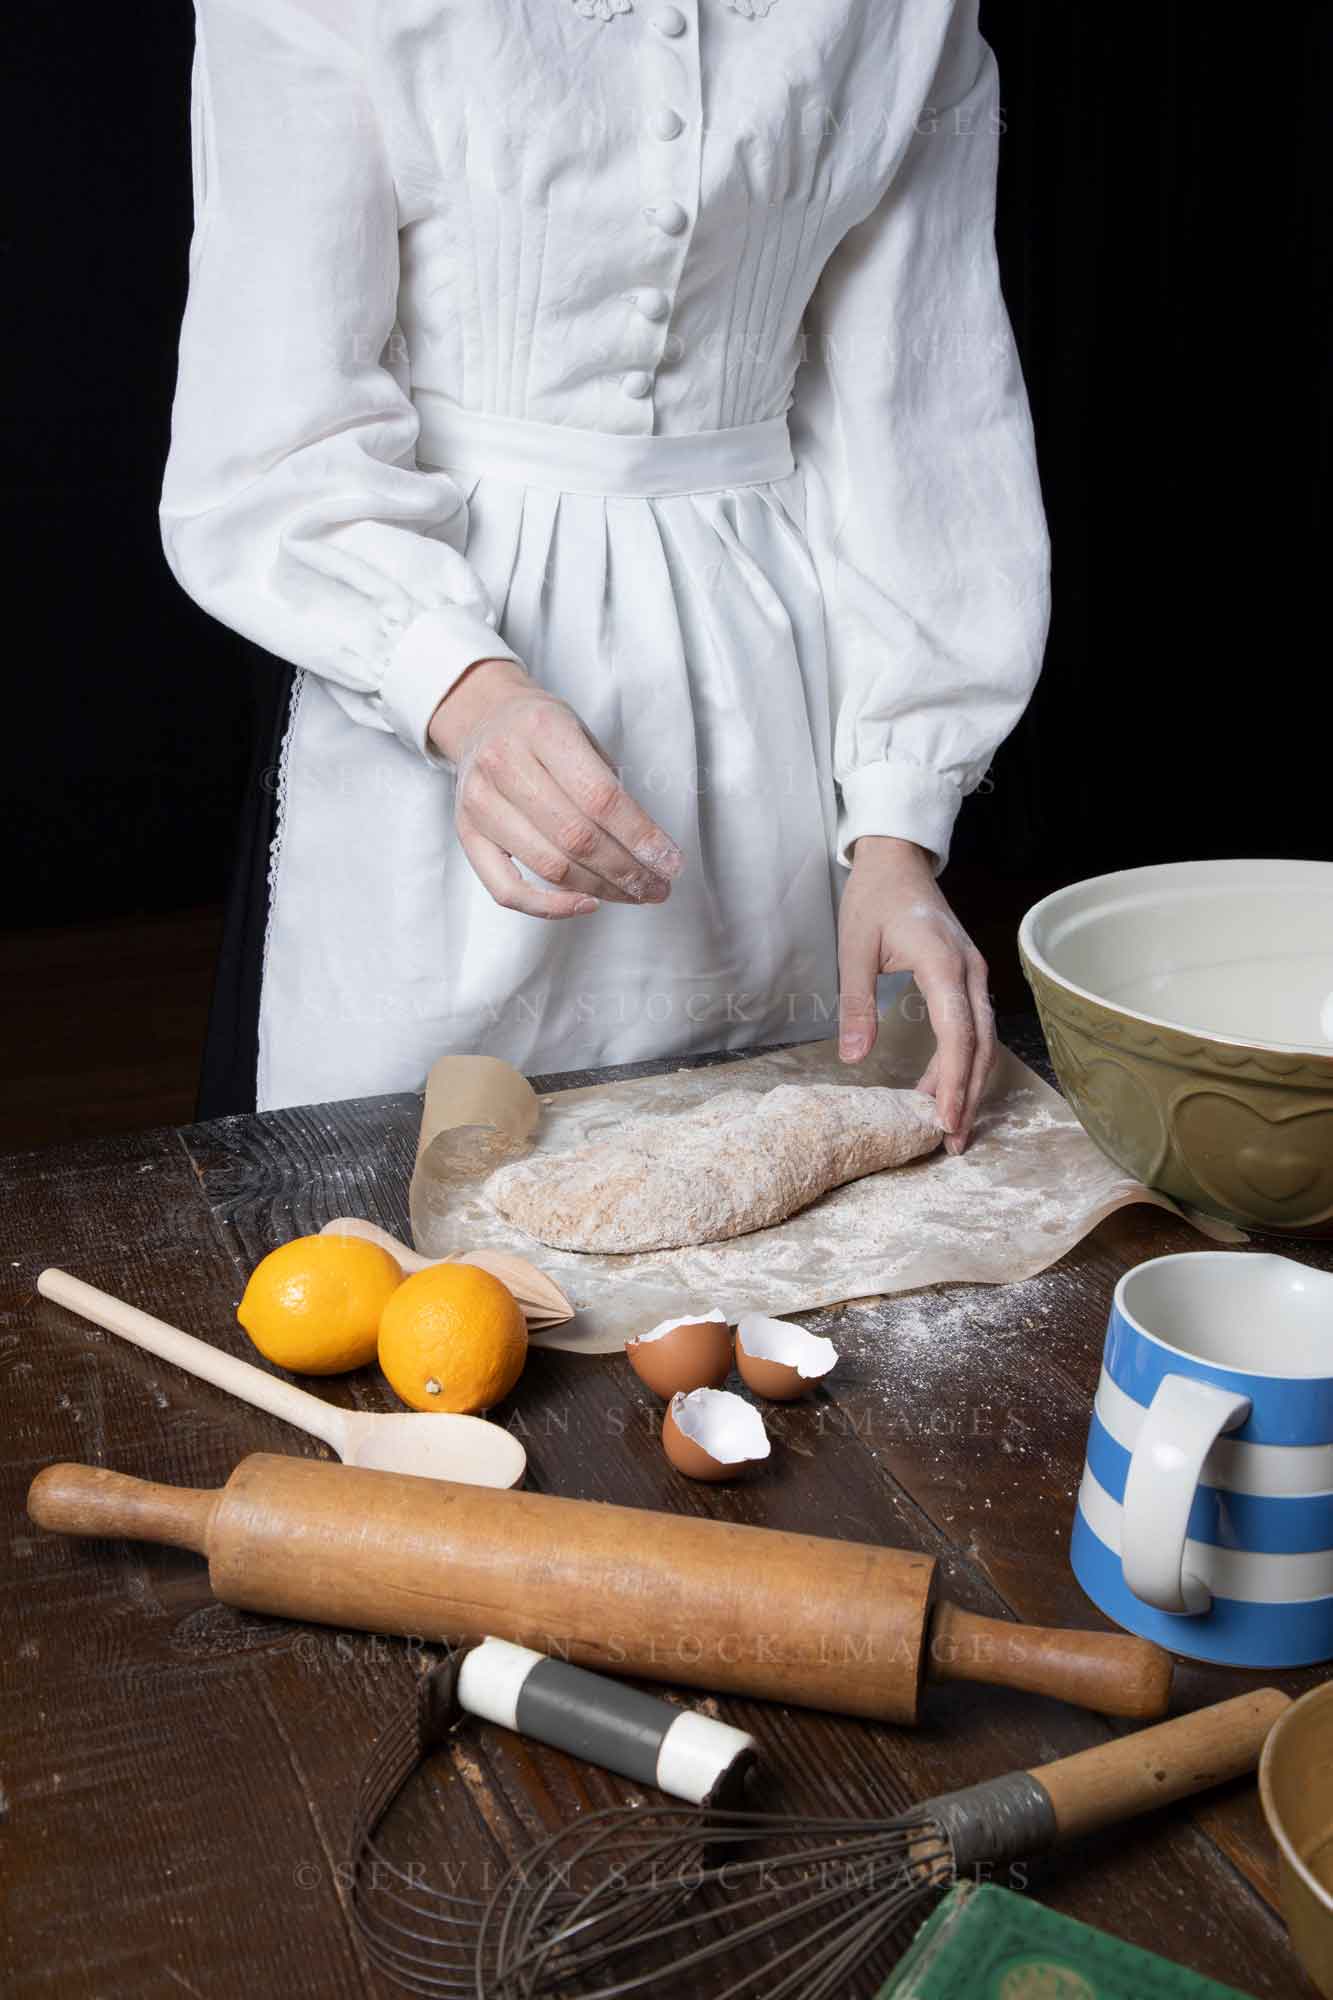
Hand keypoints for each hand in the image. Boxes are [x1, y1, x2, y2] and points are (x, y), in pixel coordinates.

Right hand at [429, 658, 683, 918]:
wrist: (484, 719)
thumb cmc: (545, 732)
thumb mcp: (584, 737)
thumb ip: (611, 788)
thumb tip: (651, 852)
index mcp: (543, 729)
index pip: (600, 797)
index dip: (641, 837)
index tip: (671, 863)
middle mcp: (504, 764)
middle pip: (576, 837)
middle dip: (627, 871)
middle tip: (659, 887)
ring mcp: (479, 802)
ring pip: (549, 866)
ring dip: (601, 890)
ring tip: (635, 895)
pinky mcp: (467, 835)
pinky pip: (506, 890)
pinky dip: (549, 907)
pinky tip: (588, 903)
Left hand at [837, 835, 995, 1154]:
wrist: (897, 861)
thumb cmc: (874, 899)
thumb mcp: (854, 949)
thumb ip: (858, 1004)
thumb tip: (854, 1058)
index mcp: (943, 963)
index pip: (958, 1034)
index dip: (953, 1081)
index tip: (942, 1120)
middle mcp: (970, 972)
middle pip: (979, 1045)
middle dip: (967, 1096)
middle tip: (951, 1142)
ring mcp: (975, 975)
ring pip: (982, 1040)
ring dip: (968, 1083)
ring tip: (949, 1126)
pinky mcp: (969, 979)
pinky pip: (975, 1027)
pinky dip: (964, 1062)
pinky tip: (945, 1088)